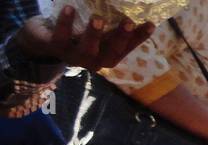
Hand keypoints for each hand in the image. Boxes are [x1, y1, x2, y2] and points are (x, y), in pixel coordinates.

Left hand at [16, 7, 154, 68]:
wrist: (43, 39)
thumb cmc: (76, 32)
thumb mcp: (96, 29)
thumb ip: (110, 21)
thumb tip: (127, 4)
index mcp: (108, 56)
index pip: (128, 48)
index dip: (139, 37)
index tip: (150, 24)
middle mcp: (95, 60)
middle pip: (112, 52)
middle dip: (120, 37)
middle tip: (128, 22)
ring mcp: (75, 56)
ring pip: (88, 49)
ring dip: (94, 34)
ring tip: (98, 18)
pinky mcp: (56, 47)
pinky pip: (61, 37)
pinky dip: (65, 23)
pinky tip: (69, 8)